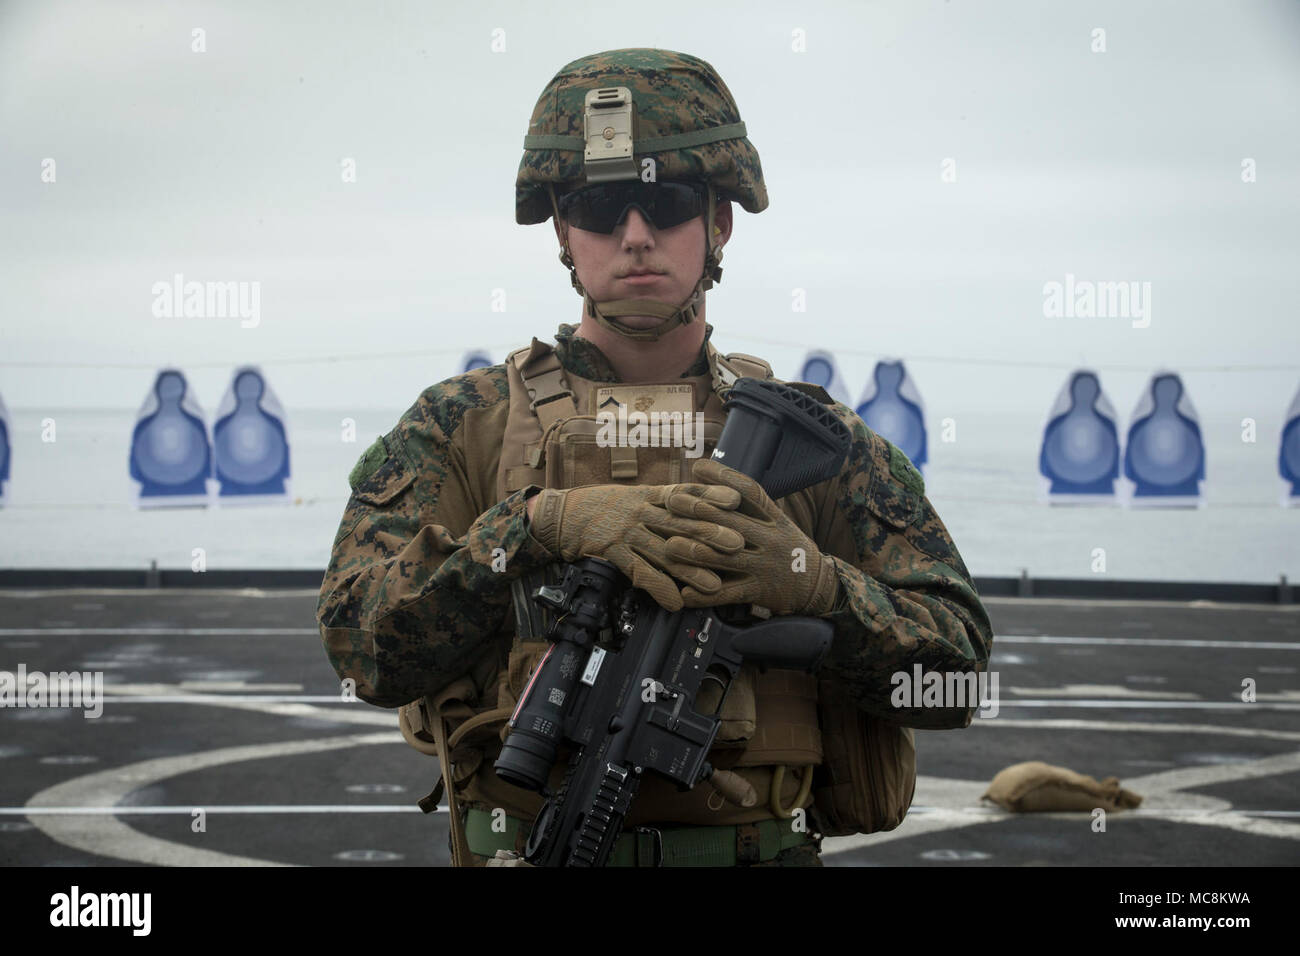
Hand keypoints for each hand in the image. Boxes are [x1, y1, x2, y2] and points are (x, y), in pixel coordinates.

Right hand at [528, 482, 745, 611]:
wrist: (564, 515)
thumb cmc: (607, 506)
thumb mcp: (638, 496)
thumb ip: (667, 501)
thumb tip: (705, 502)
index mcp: (651, 495)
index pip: (685, 492)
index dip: (710, 495)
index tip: (735, 500)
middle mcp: (641, 510)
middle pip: (679, 521)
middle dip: (710, 533)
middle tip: (737, 544)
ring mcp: (627, 530)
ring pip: (663, 550)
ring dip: (689, 569)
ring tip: (714, 585)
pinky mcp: (612, 550)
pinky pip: (638, 571)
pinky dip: (658, 587)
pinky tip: (675, 602)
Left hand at [661, 458, 839, 614]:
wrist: (815, 585)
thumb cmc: (786, 547)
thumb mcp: (777, 521)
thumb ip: (750, 505)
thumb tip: (715, 478)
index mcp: (775, 518)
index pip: (750, 492)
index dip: (725, 477)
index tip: (698, 467)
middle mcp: (771, 539)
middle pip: (731, 522)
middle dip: (698, 511)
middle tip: (670, 501)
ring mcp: (764, 567)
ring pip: (724, 558)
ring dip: (693, 552)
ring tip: (669, 546)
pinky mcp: (758, 592)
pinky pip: (727, 594)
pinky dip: (704, 594)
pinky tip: (684, 592)